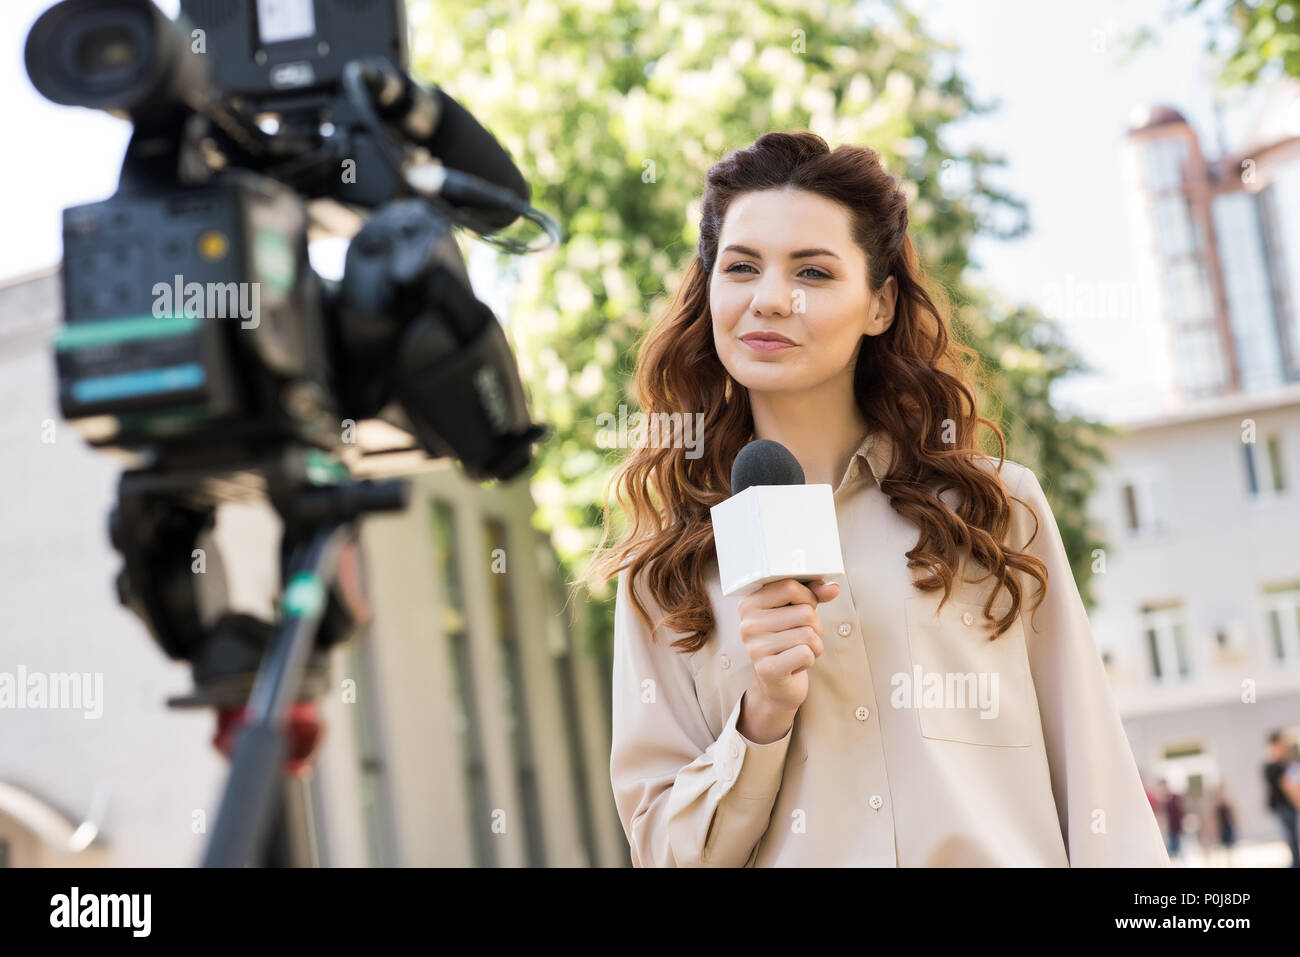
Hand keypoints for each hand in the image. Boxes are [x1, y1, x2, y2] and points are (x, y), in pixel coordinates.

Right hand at [737, 577, 839, 714]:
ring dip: (815, 645)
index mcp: (749, 604)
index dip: (808, 597)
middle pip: (804, 612)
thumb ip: (812, 595)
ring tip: (799, 651)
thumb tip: (833, 588)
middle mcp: (747, 625)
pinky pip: (806, 654)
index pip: (789, 587)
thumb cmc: (787, 641)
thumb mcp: (797, 612)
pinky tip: (796, 663)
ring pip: (808, 634)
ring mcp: (755, 648)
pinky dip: (810, 659)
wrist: (777, 684)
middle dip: (815, 626)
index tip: (804, 608)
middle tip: (801, 637)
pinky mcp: (767, 670)